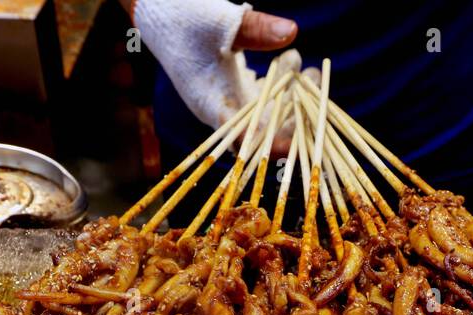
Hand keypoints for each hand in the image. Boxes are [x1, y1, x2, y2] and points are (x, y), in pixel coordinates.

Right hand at [133, 0, 298, 128]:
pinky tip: (295, 63)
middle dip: (297, 113)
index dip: (277, 144)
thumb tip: (292, 32)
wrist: (156, 8)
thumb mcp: (221, 20)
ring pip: (268, 112)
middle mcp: (221, 111)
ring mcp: (227, 100)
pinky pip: (264, 98)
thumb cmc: (183, 14)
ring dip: (294, 97)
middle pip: (266, 132)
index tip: (304, 129)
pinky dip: (283, 85)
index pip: (248, 142)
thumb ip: (255, 29)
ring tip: (313, 70)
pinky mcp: (231, 87)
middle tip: (316, 80)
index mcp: (213, 106)